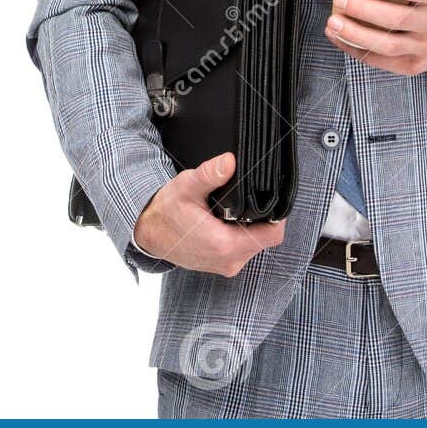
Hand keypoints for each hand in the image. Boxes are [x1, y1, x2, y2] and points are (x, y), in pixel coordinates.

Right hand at [131, 152, 285, 276]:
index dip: (277, 216)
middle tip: (251, 198)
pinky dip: (242, 235)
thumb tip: (229, 161)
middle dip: (262, 218)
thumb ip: (210, 175)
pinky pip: (244, 250)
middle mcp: (228, 260)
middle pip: (265, 239)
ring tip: (238, 209)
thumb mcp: (187, 186)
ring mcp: (225, 266)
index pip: (271, 235)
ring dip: (252, 227)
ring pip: (256, 245)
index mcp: (223, 244)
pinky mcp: (222, 266)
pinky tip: (230, 221)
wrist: (149, 232)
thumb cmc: (166, 211)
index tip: (270, 198)